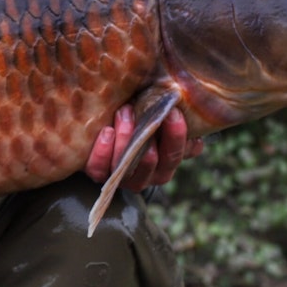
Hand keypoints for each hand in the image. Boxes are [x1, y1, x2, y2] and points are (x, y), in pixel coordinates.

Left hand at [83, 105, 203, 191]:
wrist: (108, 138)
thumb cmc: (140, 124)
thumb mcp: (159, 122)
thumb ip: (173, 119)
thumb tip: (187, 107)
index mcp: (166, 165)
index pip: (175, 154)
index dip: (176, 135)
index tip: (173, 111)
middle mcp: (147, 176)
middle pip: (153, 161)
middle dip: (151, 133)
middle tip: (147, 109)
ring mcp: (122, 178)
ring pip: (126, 165)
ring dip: (126, 137)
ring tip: (124, 112)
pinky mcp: (99, 174)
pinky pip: (99, 169)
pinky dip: (102, 151)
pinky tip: (106, 131)